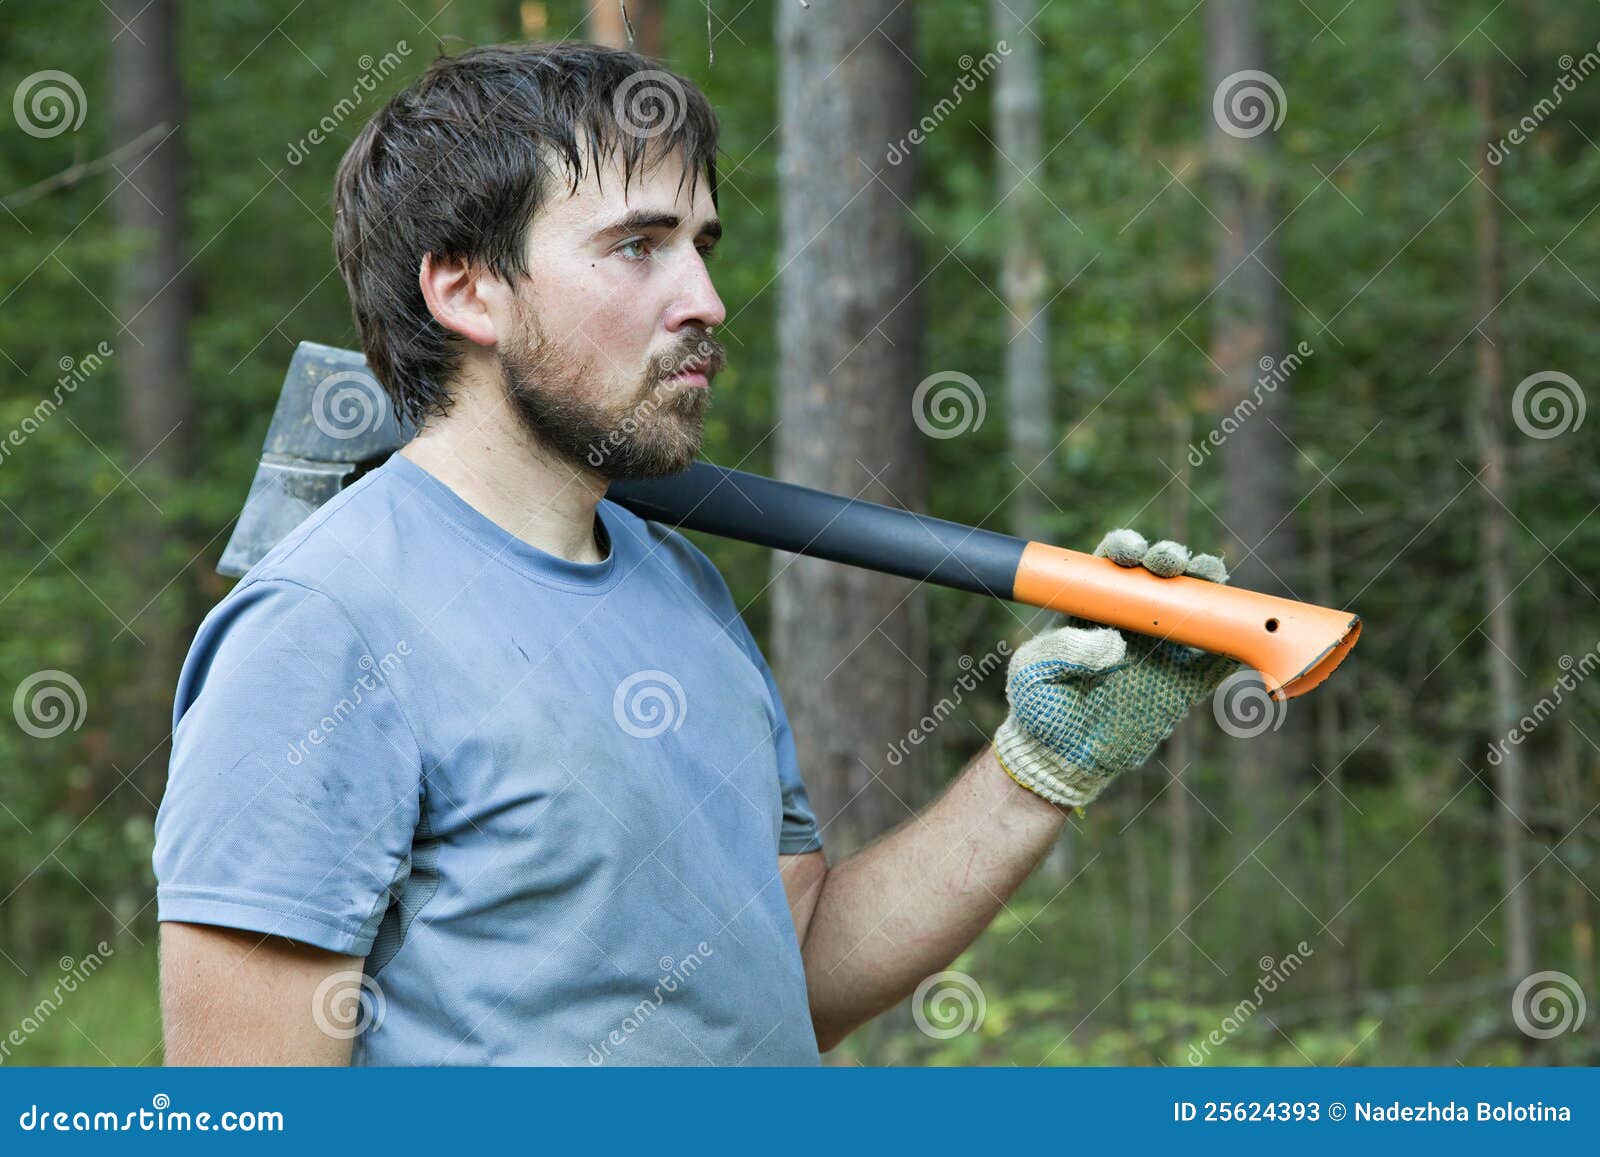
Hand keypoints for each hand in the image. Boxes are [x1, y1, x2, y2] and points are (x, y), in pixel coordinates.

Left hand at [993, 529, 1241, 809]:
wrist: (1062, 756)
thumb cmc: (1040, 706)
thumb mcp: (1034, 671)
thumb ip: (1065, 649)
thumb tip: (1113, 641)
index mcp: (1094, 606)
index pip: (1114, 565)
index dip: (1126, 548)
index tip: (1129, 554)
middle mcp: (1133, 619)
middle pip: (1159, 575)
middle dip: (1169, 558)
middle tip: (1169, 564)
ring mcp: (1163, 648)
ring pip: (1195, 606)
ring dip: (1207, 586)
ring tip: (1212, 578)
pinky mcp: (1185, 683)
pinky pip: (1218, 660)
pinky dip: (1236, 644)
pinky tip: (1249, 628)